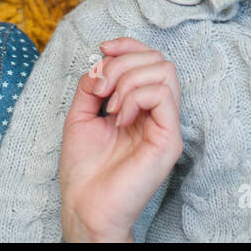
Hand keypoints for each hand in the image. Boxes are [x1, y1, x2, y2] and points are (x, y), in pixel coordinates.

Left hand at [59, 37, 182, 241]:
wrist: (85, 205)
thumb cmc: (84, 169)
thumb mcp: (80, 114)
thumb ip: (91, 84)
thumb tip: (102, 61)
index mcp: (140, 106)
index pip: (149, 59)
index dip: (128, 45)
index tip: (103, 49)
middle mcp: (157, 113)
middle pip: (158, 59)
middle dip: (123, 63)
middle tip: (101, 91)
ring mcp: (166, 126)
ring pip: (164, 71)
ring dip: (128, 80)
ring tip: (110, 107)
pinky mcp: (169, 140)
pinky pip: (163, 95)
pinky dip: (136, 96)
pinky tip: (120, 118)